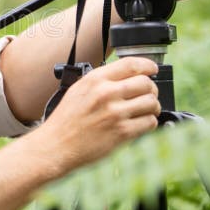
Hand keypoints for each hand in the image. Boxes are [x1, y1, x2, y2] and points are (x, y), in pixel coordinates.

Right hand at [37, 57, 160, 174]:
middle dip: (151, 89)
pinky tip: (140, 124)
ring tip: (145, 111)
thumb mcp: (79, 90)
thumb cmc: (66, 120)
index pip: (131, 64)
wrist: (57, 145)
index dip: (147, 65)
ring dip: (152, 107)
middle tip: (148, 95)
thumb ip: (101, 81)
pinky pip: (150, 123)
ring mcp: (115, 113)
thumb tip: (127, 76)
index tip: (152, 69)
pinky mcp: (122, 133)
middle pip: (146, 83)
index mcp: (95, 80)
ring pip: (152, 103)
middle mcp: (106, 94)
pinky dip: (149, 123)